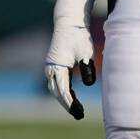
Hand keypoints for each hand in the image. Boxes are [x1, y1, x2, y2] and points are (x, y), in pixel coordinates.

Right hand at [45, 0, 97, 119]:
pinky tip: (74, 98)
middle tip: (79, 115)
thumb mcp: (86, 52)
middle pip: (56, 92)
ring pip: (55, 88)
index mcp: (57, 65)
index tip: (78, 112)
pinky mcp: (54, 65)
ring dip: (64, 99)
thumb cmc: (79, 37)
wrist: (68, 23)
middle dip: (66, 104)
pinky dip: (64, 92)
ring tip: (77, 110)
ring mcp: (50, 67)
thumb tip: (89, 85)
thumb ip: (87, 68)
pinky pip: (56, 83)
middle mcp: (50, 68)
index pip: (63, 89)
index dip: (70, 103)